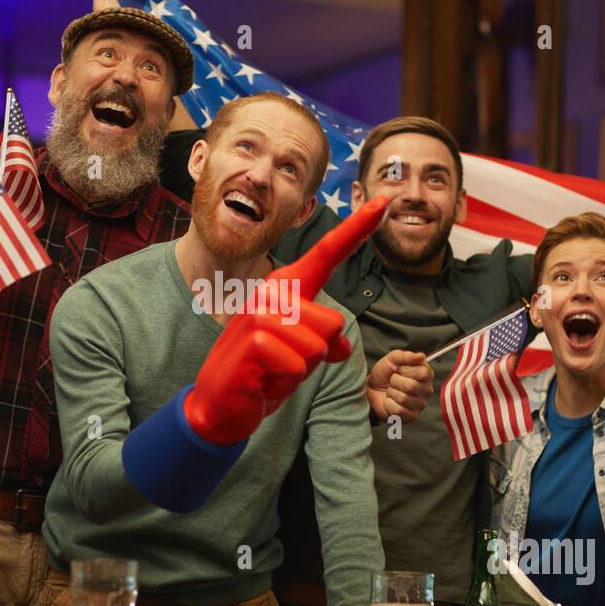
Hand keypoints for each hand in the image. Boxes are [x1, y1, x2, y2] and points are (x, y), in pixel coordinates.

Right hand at [183, 196, 389, 443]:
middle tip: (284, 361)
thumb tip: (341, 348)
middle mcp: (272, 291)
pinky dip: (286, 380)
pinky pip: (298, 365)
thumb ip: (325, 343)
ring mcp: (259, 312)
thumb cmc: (264, 372)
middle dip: (319, 353)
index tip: (383, 202)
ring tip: (273, 369)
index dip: (357, 228)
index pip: (327, 255)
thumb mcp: (302, 355)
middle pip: (333, 322)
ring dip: (303, 368)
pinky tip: (262, 379)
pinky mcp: (253, 339)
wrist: (221, 403)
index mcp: (286, 288)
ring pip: (318, 345)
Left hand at [367, 350, 433, 423]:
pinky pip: (399, 410)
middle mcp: (427, 390)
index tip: (398, 369)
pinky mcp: (412, 417)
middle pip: (411, 386)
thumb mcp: (391, 359)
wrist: (372, 389)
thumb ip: (405, 356)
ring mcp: (420, 404)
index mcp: (425, 374)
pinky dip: (389, 404)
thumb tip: (421, 356)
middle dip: (395, 382)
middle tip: (392, 381)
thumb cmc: (384, 374)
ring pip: (403, 399)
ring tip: (391, 391)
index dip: (405, 370)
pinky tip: (390, 402)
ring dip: (391, 393)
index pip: (422, 373)